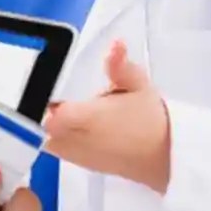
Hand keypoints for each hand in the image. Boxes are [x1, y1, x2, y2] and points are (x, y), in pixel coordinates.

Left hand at [41, 39, 171, 193]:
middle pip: (43, 127)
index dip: (42, 101)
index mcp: (90, 118)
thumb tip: (115, 45)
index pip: (51, 115)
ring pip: (48, 140)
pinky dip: (59, 138)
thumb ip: (120, 65)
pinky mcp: (83, 165)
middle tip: (55, 95)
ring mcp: (80, 156)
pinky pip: (59, 151)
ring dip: (49, 125)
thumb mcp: (139, 84)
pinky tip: (73, 125)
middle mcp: (80, 140)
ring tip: (65, 109)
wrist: (167, 157)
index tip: (47, 88)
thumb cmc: (152, 119)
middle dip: (43, 110)